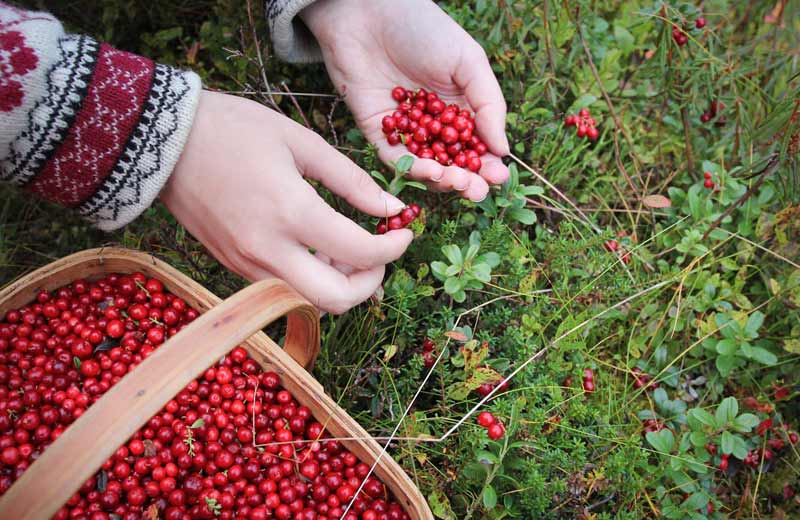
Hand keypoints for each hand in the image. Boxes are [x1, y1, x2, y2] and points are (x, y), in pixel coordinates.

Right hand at [161, 91, 412, 313]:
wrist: (162, 141)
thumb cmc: (232, 130)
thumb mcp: (299, 142)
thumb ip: (350, 180)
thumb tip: (389, 208)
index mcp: (291, 212)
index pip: (360, 253)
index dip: (393, 248)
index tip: (404, 231)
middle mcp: (268, 250)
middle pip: (336, 300)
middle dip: (370, 284)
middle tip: (379, 255)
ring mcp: (247, 264)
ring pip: (308, 301)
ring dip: (339, 284)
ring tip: (346, 247)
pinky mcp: (233, 266)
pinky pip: (283, 289)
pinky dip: (310, 279)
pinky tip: (315, 248)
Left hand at [301, 0, 509, 201]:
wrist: (369, 13)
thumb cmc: (424, 29)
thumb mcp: (469, 62)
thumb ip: (489, 105)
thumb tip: (503, 150)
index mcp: (461, 108)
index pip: (478, 146)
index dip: (488, 165)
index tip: (498, 177)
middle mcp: (435, 124)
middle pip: (453, 163)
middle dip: (467, 180)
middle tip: (477, 190)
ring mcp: (407, 130)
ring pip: (426, 167)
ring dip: (442, 179)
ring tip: (455, 181)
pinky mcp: (378, 132)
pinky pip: (396, 158)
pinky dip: (412, 168)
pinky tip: (429, 170)